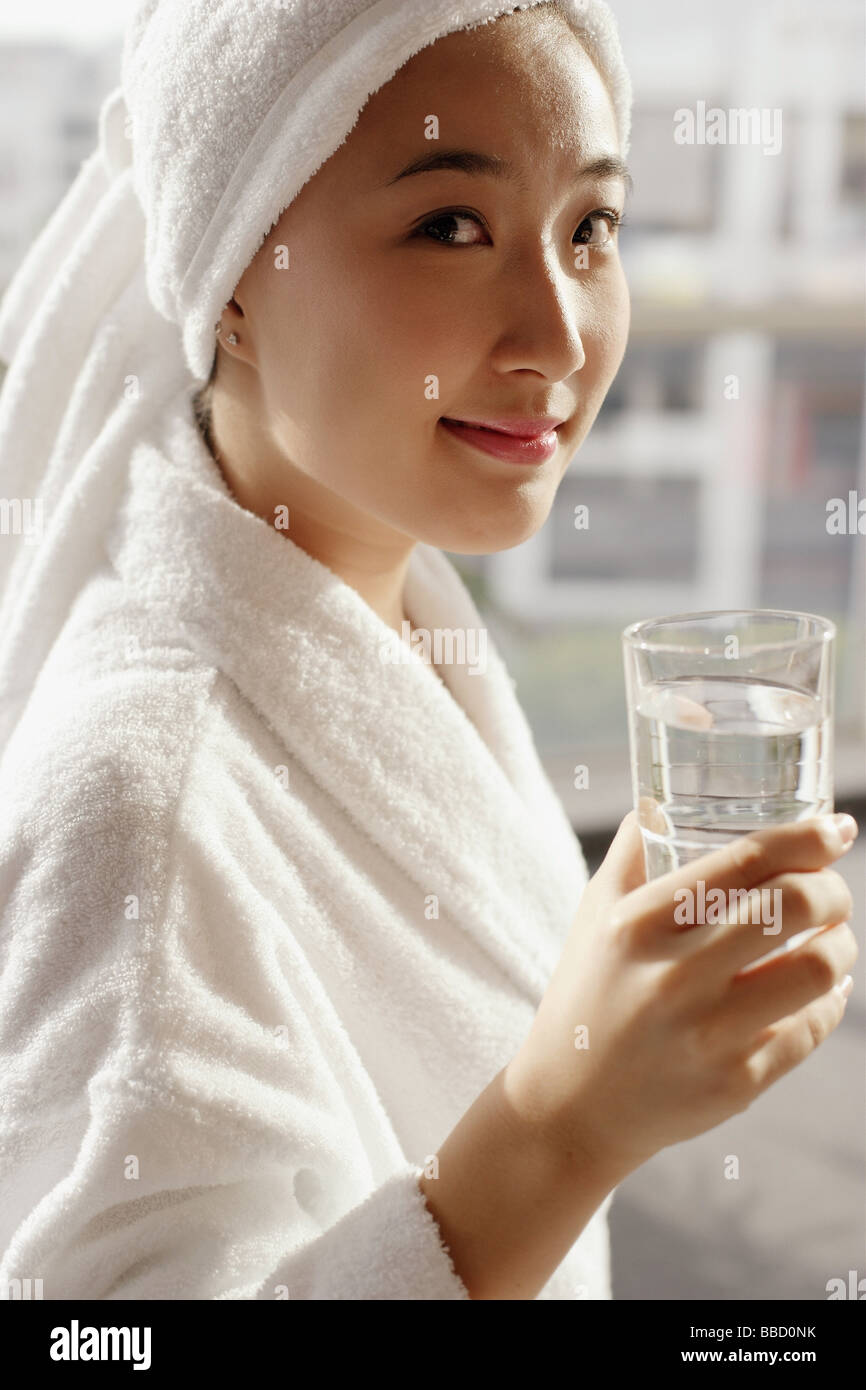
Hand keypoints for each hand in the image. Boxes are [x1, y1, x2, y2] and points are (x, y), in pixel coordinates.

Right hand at [506, 812, 857, 1177]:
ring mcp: (709, 1035)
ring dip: (842, 945)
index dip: (806, 838)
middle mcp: (674, 977)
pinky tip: (825, 988)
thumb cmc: (587, 993)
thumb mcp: (596, 914)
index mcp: (639, 924)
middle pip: (795, 907)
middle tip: (831, 890)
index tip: (835, 830)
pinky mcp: (736, 1083)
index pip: (746, 861)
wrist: (570, 1106)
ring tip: (832, 939)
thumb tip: (664, 797)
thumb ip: (633, 853)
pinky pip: (813, 1028)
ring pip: (818, 969)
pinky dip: (832, 1000)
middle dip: (833, 890)